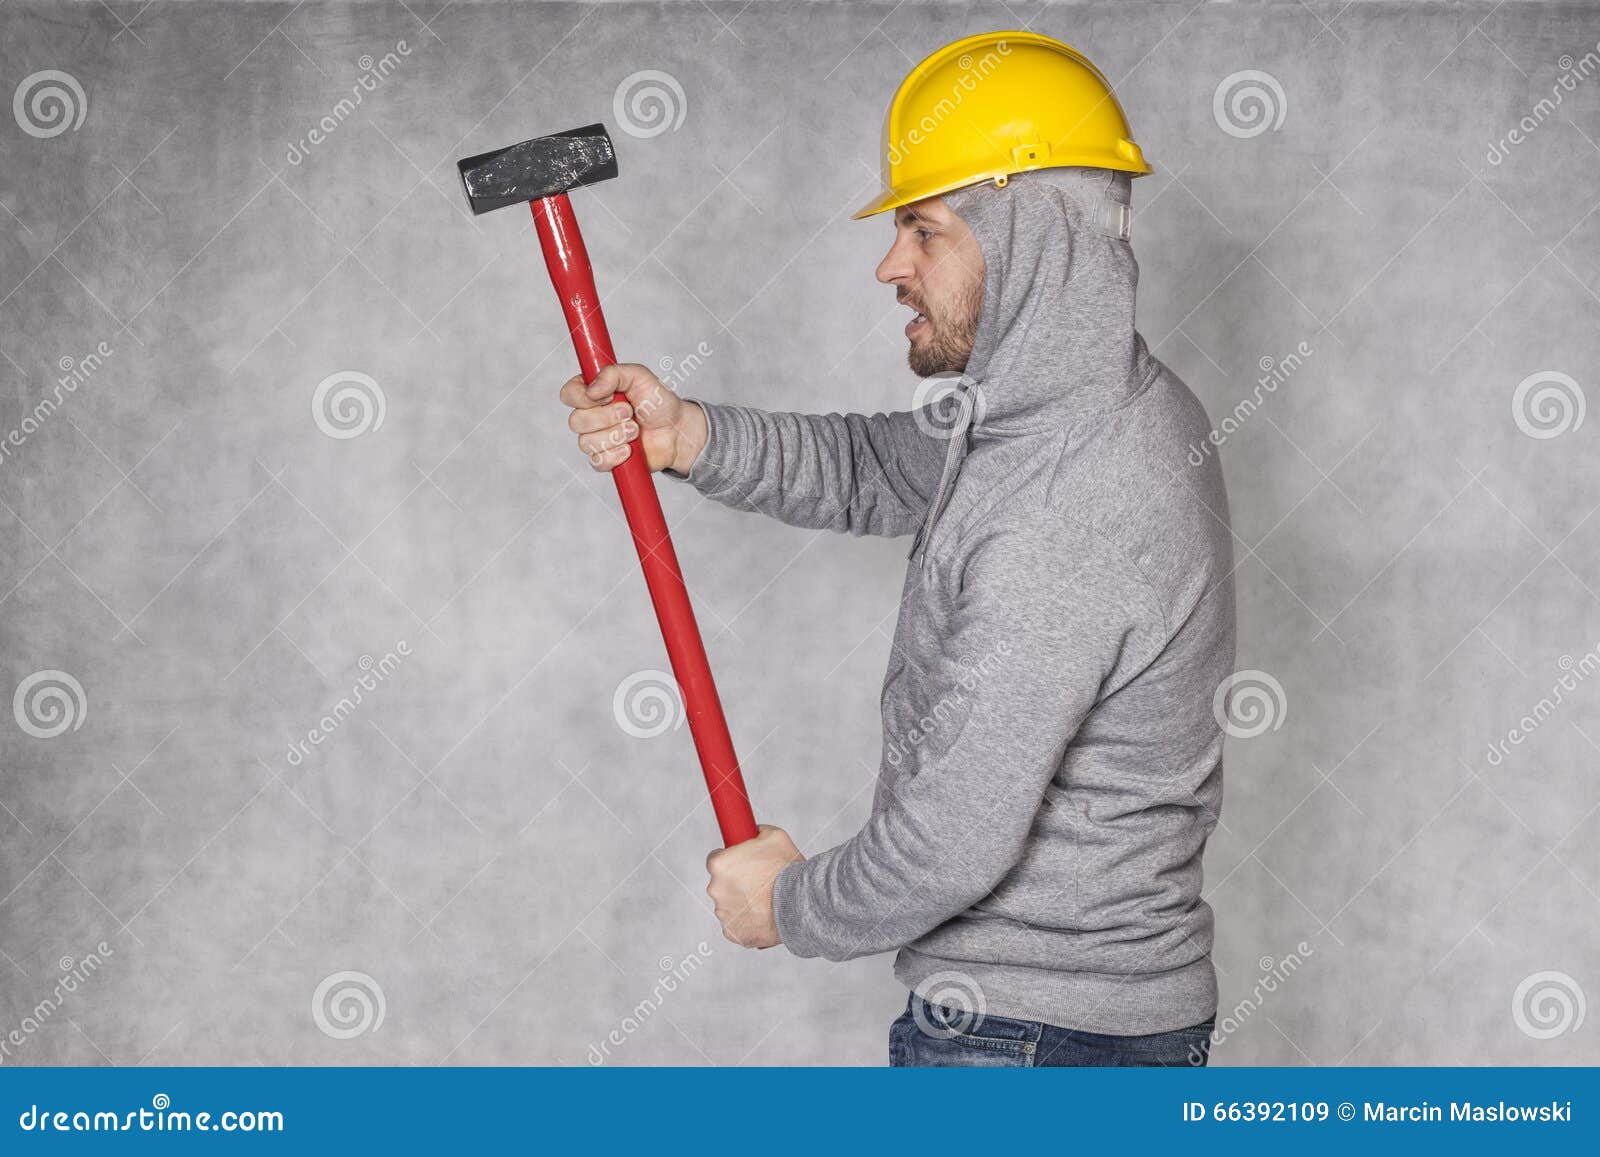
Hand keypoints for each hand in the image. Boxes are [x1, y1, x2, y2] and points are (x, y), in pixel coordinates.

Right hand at [561, 362, 707, 474]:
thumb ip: (613, 373)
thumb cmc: (657, 403)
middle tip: (630, 413)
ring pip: (586, 443)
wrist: (676, 430)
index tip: (608, 396)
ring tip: (635, 431)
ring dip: (615, 436)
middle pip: (576, 421)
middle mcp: (591, 415)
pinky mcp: (606, 459)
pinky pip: (597, 461)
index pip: (569, 394)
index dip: (583, 397)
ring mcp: (597, 439)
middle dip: (607, 418)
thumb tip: (591, 389)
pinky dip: (615, 456)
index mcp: (594, 392)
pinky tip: (630, 450)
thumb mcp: (639, 376)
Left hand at [706, 825, 804, 948]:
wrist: (800, 903)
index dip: (729, 859)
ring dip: (742, 902)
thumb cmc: (786, 869)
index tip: (741, 863)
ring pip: (729, 905)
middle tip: (758, 881)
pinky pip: (737, 924)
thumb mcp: (774, 836)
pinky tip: (763, 915)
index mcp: (719, 864)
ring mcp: (723, 913)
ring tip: (765, 899)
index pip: (715, 859)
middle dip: (735, 882)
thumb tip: (754, 832)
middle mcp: (715, 890)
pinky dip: (747, 921)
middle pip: (721, 883)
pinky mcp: (734, 933)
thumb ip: (757, 832)